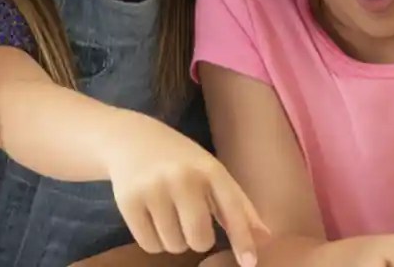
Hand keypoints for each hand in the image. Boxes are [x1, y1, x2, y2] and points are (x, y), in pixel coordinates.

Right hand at [103, 112, 268, 266]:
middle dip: (198, 239)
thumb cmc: (180, 160)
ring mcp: (152, 189)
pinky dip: (154, 240)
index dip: (242, 238)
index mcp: (209, 169)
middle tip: (190, 220)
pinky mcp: (127, 202)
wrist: (129, 139)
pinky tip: (150, 216)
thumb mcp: (211, 171)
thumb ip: (238, 204)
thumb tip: (266, 237)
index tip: (249, 263)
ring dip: (174, 239)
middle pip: (199, 239)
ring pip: (174, 245)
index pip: (231, 208)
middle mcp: (182, 177)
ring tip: (167, 212)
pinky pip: (150, 245)